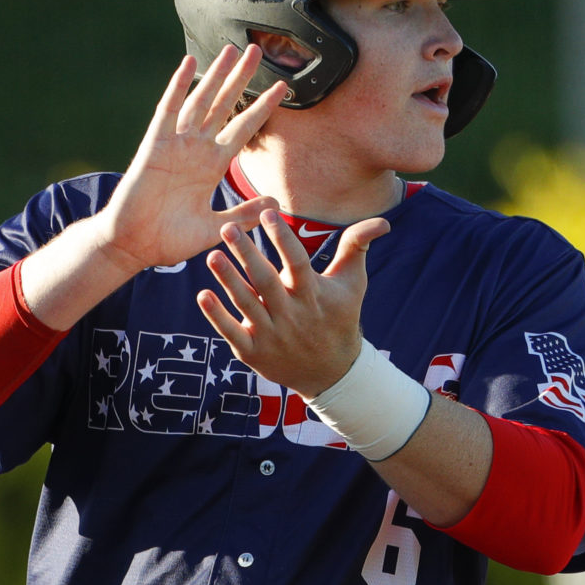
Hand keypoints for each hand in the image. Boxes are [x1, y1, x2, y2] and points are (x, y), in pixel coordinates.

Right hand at [94, 45, 287, 274]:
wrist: (134, 246)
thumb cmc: (170, 239)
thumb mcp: (217, 227)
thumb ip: (244, 214)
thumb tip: (275, 203)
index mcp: (212, 166)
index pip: (243, 129)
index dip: (262, 108)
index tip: (283, 88)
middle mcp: (197, 149)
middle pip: (224, 106)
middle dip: (241, 79)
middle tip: (257, 50)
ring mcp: (176, 144)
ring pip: (200, 101)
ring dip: (216, 75)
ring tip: (232, 50)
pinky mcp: (154, 145)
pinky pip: (168, 110)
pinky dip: (177, 86)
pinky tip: (189, 63)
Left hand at [198, 208, 389, 397]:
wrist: (331, 372)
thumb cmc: (339, 317)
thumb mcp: (352, 283)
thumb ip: (357, 247)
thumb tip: (381, 222)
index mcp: (314, 295)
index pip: (298, 263)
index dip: (284, 238)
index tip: (269, 212)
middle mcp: (292, 315)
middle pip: (266, 281)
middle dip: (247, 254)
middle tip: (228, 227)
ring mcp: (272, 335)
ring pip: (247, 304)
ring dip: (229, 280)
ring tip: (213, 255)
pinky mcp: (254, 352)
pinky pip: (233, 332)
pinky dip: (218, 316)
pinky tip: (203, 295)